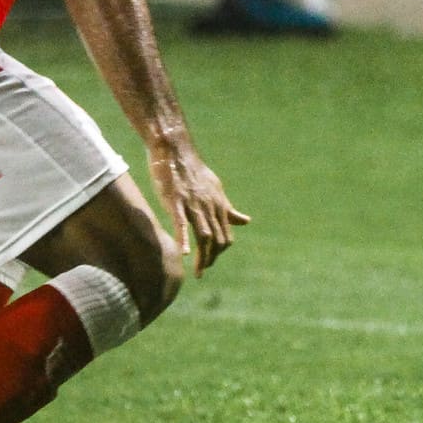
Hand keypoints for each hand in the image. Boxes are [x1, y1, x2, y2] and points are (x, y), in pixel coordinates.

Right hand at [148, 139, 250, 275]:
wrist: (176, 150)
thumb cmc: (194, 171)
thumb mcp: (217, 189)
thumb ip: (229, 208)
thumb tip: (246, 221)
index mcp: (219, 204)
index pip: (226, 235)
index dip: (221, 251)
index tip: (211, 260)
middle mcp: (210, 206)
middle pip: (218, 239)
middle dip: (212, 258)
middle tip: (203, 271)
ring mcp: (193, 204)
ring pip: (204, 235)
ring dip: (203, 257)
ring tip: (199, 272)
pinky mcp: (176, 202)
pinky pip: (182, 223)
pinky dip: (185, 239)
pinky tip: (185, 253)